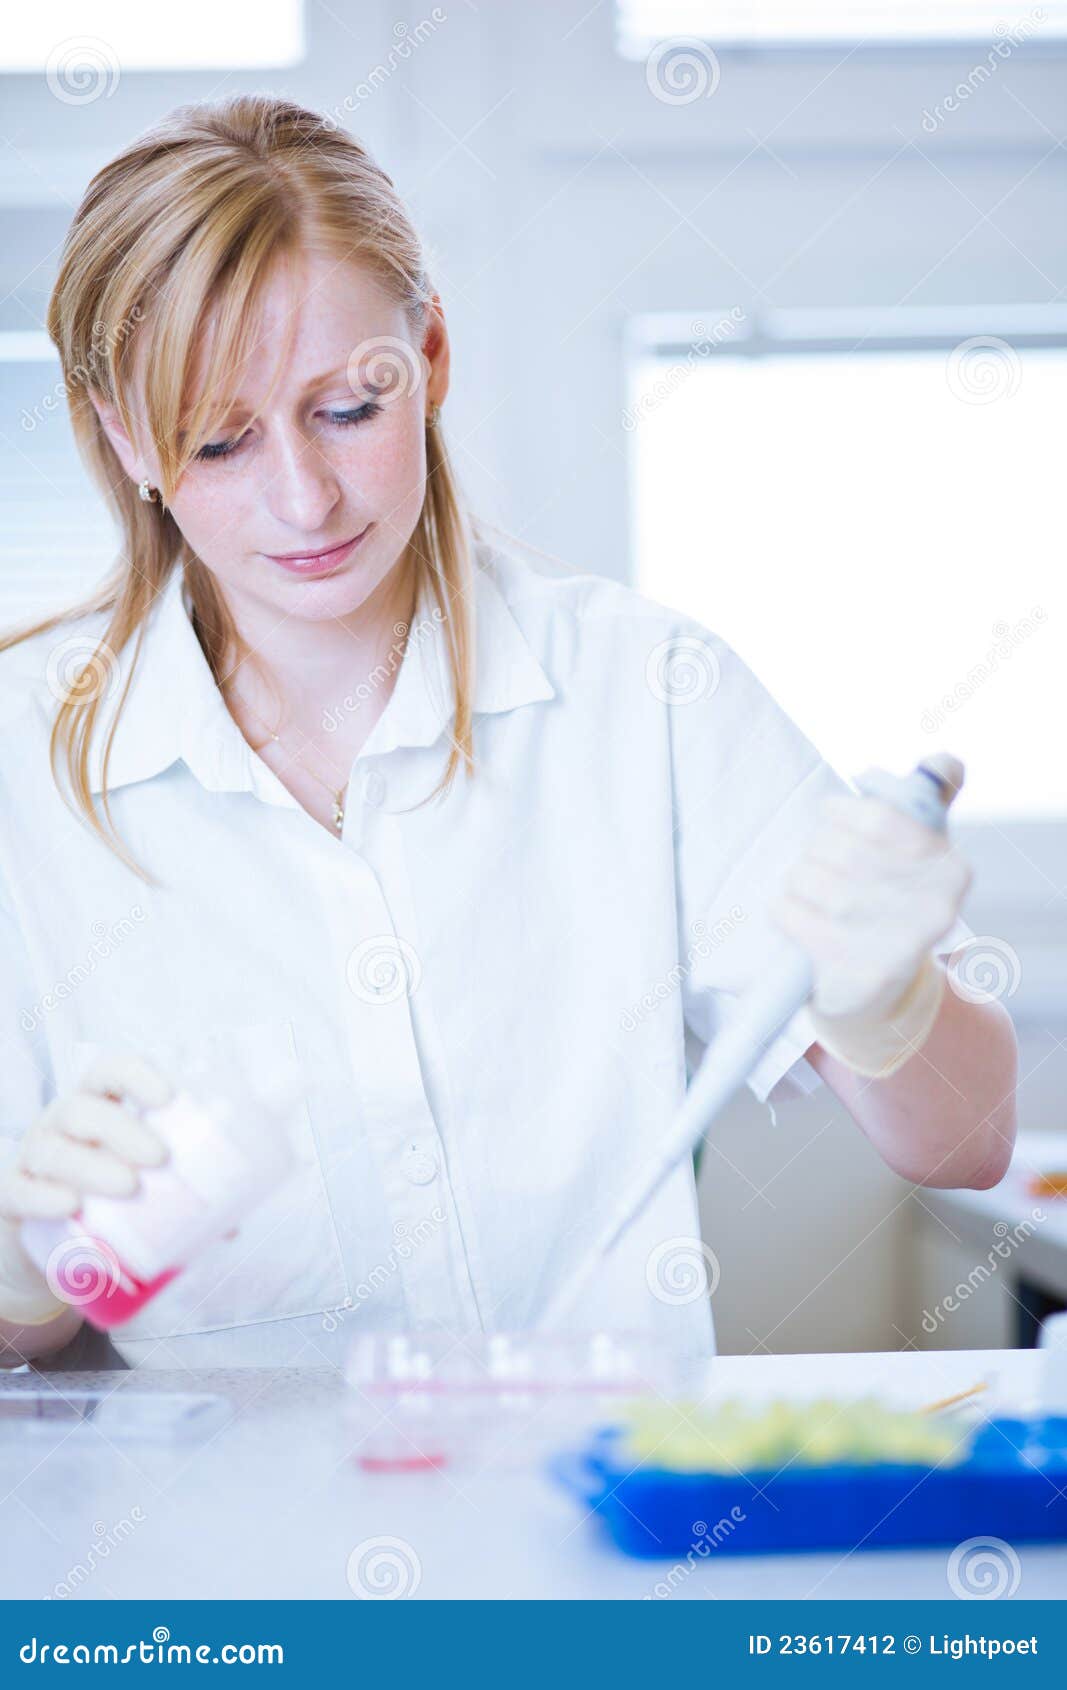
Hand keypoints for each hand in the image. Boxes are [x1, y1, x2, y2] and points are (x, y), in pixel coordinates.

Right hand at [0, 1052, 172, 1324]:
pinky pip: (20, 1189)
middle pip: (84, 1109)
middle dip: (122, 1129)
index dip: (137, 1076)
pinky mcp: (12, 1194)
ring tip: (128, 1186)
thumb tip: (230, 1227)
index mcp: (100, 1107)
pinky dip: (44, 1196)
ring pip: (52, 1149)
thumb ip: (180, 1193)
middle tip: (160, 1158)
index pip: (111, 1072)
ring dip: (90, 1165)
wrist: (44, 1240)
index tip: (168, 1098)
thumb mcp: (136, 1181)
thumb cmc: (102, 1195)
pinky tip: (69, 1206)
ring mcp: (33, 1157)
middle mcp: (62, 1123)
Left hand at [769, 789, 971, 1077]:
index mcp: (951, 867)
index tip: (828, 818)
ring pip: (817, 882)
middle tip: (812, 862)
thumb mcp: (916, 853)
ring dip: (796, 879)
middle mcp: (937, 907)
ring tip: (801, 887)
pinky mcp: (864, 973)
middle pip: (842, 851)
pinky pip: (798, 919)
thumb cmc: (887, 904)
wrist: (880, 995)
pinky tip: (789, 912)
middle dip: (815, 850)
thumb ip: (929, 801)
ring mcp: (903, 944)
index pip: (880, 818)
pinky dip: (783, 909)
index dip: (841, 813)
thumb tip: (945, 762)